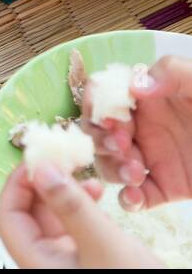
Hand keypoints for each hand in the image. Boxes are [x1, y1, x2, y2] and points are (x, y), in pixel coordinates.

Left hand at [0, 163, 161, 267]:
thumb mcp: (102, 244)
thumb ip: (71, 206)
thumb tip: (41, 170)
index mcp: (36, 262)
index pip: (8, 215)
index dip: (18, 184)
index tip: (36, 160)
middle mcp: (45, 261)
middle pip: (28, 212)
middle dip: (43, 182)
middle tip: (60, 158)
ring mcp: (65, 260)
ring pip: (52, 216)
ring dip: (63, 191)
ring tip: (82, 173)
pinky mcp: (86, 258)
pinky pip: (73, 224)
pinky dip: (80, 205)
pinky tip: (95, 192)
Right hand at [84, 55, 191, 210]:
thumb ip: (174, 74)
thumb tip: (136, 86)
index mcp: (148, 96)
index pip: (104, 94)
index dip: (98, 106)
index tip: (112, 120)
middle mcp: (143, 126)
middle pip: (98, 131)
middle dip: (101, 141)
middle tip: (123, 148)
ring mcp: (152, 157)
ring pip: (110, 163)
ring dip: (111, 169)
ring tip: (134, 174)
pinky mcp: (165, 187)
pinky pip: (134, 196)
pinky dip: (127, 199)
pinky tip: (136, 197)